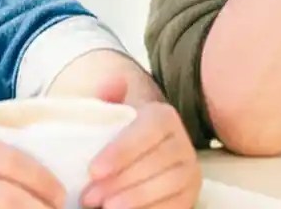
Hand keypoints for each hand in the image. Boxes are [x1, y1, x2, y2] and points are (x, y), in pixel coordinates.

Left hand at [80, 77, 201, 208]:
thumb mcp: (110, 116)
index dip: (121, 151)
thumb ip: (107, 99)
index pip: (146, 131)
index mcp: (163, 116)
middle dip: (120, 181)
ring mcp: (190, 170)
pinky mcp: (191, 195)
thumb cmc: (119, 140)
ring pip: (168, 185)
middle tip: (89, 196)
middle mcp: (182, 142)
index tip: (93, 170)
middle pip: (156, 161)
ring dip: (134, 198)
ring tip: (104, 207)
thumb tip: (113, 83)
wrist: (138, 162)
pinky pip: (176, 205)